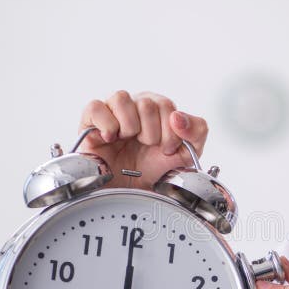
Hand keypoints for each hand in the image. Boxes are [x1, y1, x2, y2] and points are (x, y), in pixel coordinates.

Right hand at [79, 90, 207, 188]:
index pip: (166, 105)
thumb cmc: (155, 169)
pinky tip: (111, 139)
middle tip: (146, 147)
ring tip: (128, 141)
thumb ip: (197, 130)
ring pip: (121, 98)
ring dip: (130, 127)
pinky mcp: (91, 120)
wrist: (130, 190)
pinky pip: (96, 107)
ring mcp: (113, 111)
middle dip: (151, 134)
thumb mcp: (187, 153)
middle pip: (147, 103)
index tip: (166, 149)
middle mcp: (135, 105)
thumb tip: (178, 117)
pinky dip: (106, 124)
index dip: (169, 132)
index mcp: (158, 109)